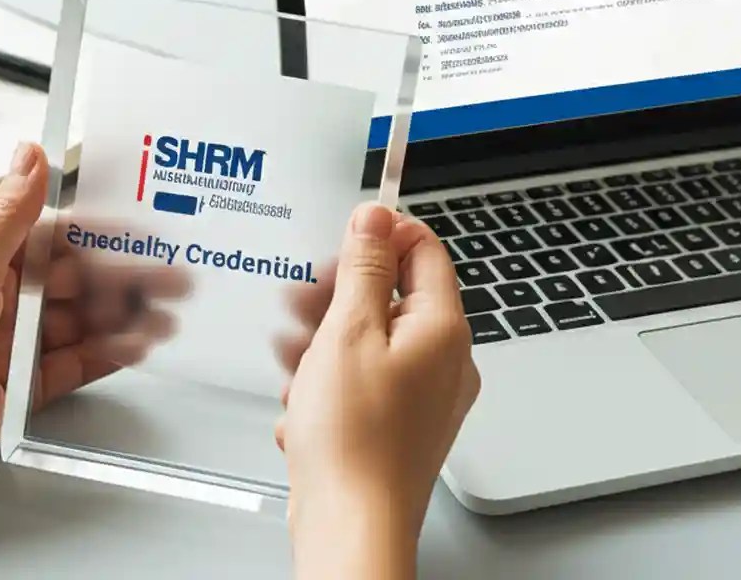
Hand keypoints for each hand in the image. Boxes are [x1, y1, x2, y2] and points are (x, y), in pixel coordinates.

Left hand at [0, 142, 182, 504]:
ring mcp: (12, 346)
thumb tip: (30, 153)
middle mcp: (1, 301)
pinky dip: (106, 356)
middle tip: (175, 281)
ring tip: (165, 321)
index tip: (146, 234)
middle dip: (127, 281)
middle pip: (77, 283)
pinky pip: (74, 365)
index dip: (104, 237)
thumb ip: (9, 215)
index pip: (57, 239)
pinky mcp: (21, 389)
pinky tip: (134, 349)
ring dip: (124, 319)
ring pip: (82, 324)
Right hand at [275, 203, 478, 575]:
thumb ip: (364, 268)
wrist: (351, 523)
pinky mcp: (397, 426)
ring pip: (368, 344)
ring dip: (322, 349)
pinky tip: (303, 410)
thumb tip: (377, 217)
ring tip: (295, 370)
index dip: (382, 235)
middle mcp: (444, 362)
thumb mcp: (347, 332)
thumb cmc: (355, 439)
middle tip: (303, 311)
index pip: (425, 250)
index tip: (343, 240)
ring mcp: (423, 397)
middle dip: (337, 302)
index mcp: (442, 329)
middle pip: (390, 299)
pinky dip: (327, 390)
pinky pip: (361, 385)